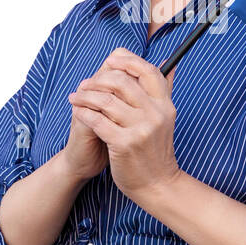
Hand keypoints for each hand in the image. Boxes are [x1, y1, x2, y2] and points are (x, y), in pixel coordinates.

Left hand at [67, 47, 179, 200]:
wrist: (157, 184)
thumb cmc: (155, 150)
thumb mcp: (165, 118)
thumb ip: (165, 90)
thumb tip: (169, 63)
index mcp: (165, 104)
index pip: (148, 71)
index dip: (128, 61)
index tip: (110, 60)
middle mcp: (155, 113)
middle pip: (123, 81)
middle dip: (99, 79)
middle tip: (85, 83)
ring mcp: (140, 129)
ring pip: (106, 100)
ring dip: (85, 96)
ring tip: (75, 97)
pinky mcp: (124, 143)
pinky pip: (98, 121)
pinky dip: (84, 113)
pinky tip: (77, 112)